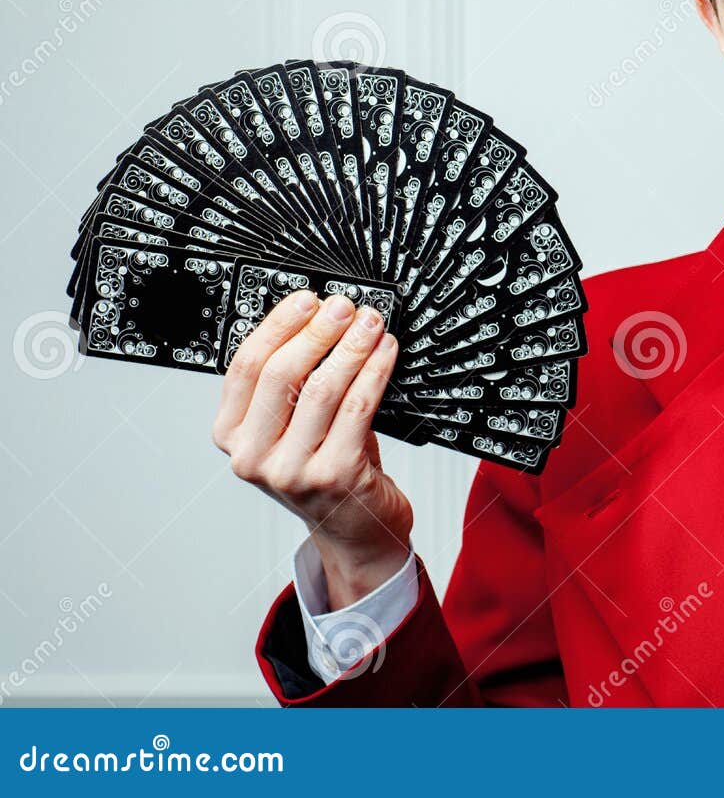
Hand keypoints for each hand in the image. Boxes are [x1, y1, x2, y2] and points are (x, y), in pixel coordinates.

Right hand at [212, 290, 412, 609]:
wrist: (354, 530)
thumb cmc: (326, 469)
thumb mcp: (294, 426)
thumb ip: (294, 383)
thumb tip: (320, 319)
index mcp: (232, 436)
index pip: (245, 367)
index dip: (278, 326)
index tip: (307, 299)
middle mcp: (254, 457)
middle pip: (281, 374)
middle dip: (317, 331)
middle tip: (344, 306)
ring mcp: (292, 470)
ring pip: (322, 389)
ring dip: (351, 347)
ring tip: (371, 322)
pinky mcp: (335, 475)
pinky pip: (357, 408)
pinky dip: (374, 372)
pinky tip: (385, 352)